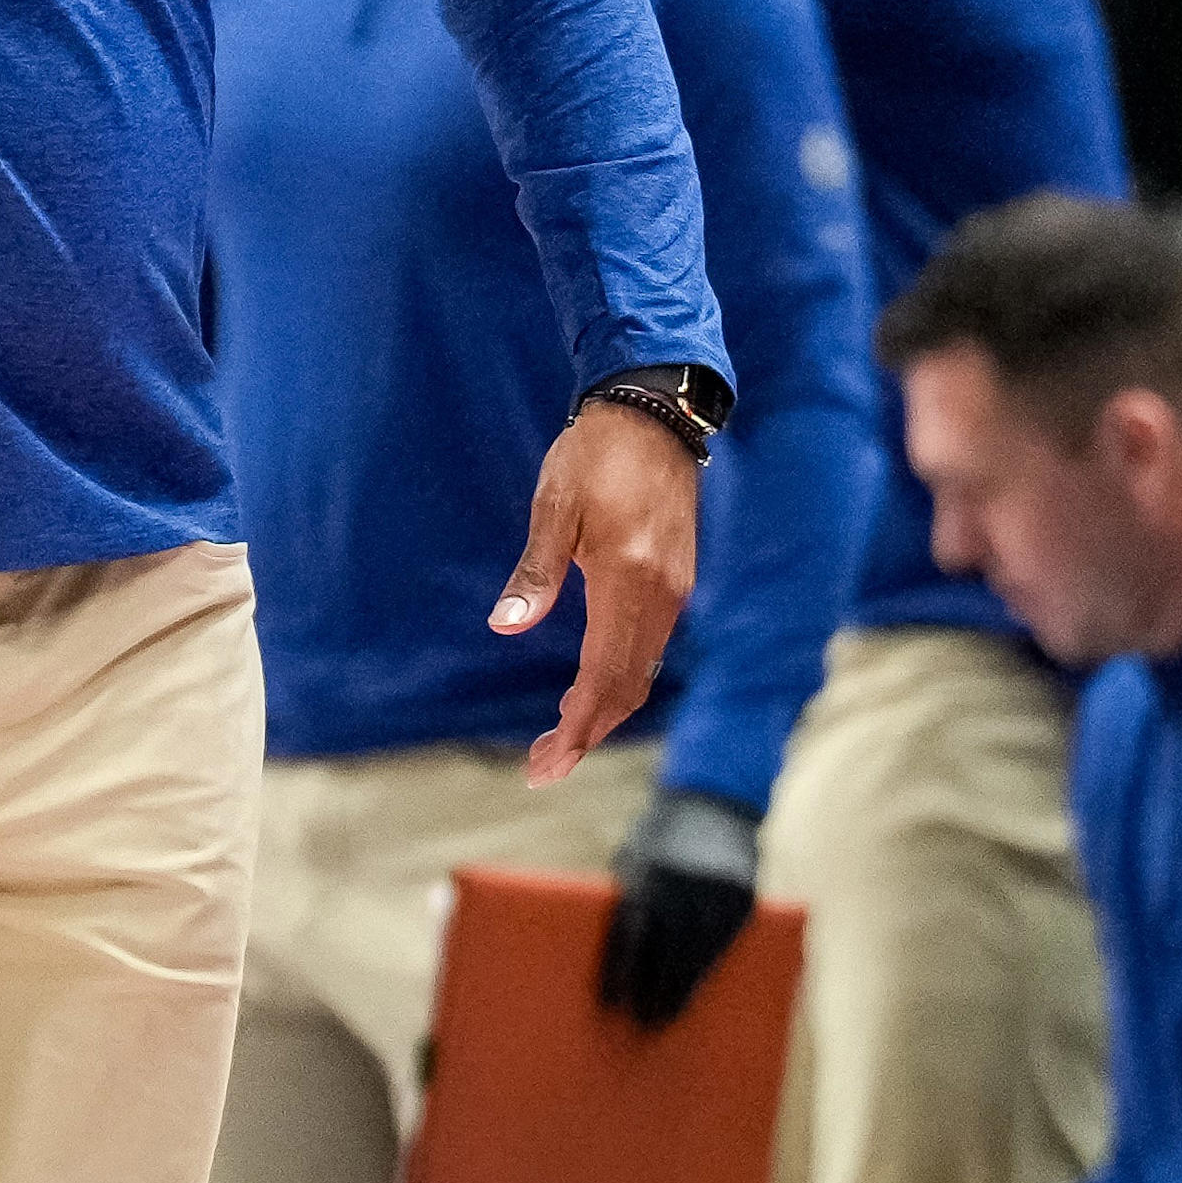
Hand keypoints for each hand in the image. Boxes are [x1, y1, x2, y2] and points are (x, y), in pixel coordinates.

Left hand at [495, 395, 698, 782]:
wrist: (653, 415)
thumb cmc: (593, 455)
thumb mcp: (553, 508)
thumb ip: (535, 573)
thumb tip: (506, 627)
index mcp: (629, 579)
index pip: (605, 675)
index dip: (578, 726)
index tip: (547, 761)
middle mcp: (662, 594)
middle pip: (628, 686)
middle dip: (587, 733)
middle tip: (544, 767)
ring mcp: (675, 589)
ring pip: (642, 670)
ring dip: (604, 710)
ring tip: (561, 740)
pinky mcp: (675, 580)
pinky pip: (650, 646)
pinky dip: (621, 678)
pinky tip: (591, 690)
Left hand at [599, 786, 760, 1028]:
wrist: (714, 801)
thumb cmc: (658, 836)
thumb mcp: (633, 858)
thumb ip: (628, 900)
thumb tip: (614, 959)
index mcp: (648, 878)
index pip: (630, 938)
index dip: (620, 975)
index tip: (611, 1006)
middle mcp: (683, 890)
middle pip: (666, 958)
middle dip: (654, 994)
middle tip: (643, 1027)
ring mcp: (718, 898)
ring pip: (700, 960)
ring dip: (684, 992)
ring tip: (669, 1019)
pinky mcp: (745, 904)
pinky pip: (725, 950)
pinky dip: (709, 972)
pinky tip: (698, 992)